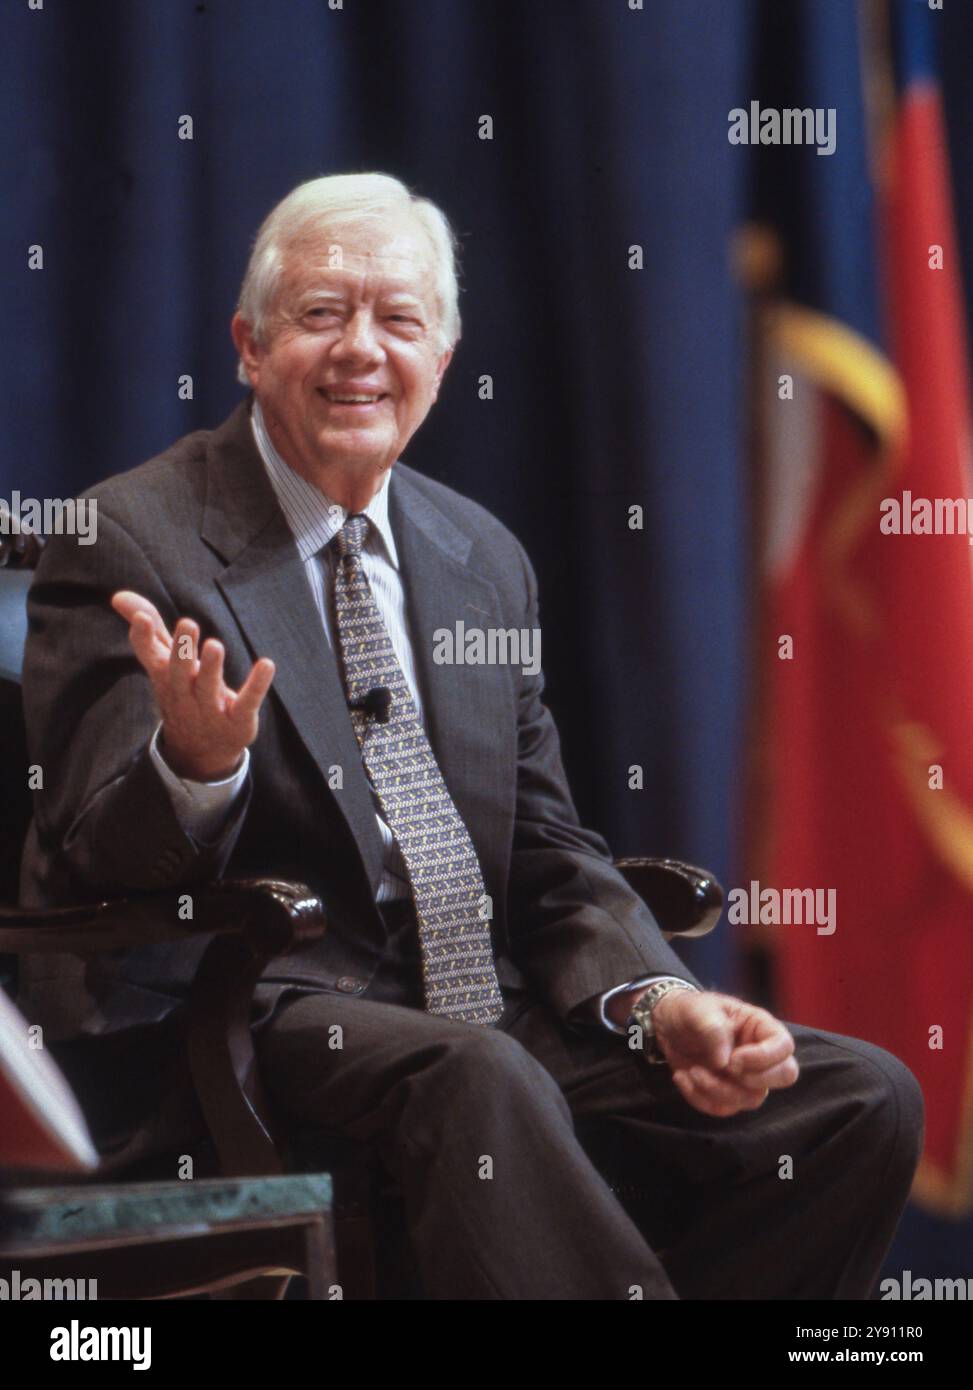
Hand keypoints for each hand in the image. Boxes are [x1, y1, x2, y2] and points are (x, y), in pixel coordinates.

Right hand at [111, 590, 274, 781]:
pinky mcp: (238, 721)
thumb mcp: (164, 665)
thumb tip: (118, 596)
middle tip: (187, 623)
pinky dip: (256, 685)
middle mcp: (184, 693)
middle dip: (182, 649)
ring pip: (208, 688)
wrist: (199, 752)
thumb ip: (150, 631)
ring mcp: (210, 709)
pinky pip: (247, 703)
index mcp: (165, 676)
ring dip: (211, 667)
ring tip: (214, 645)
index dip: (143, 638)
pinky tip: (267, 665)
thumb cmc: (182, 695)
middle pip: (179, 672)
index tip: (142, 618)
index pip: (150, 656)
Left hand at [648, 989, 798, 1116]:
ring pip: (751, 1099)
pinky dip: (700, 1098)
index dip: (765, 1058)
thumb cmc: (689, 1010)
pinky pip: (724, 1108)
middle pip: (784, 1076)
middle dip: (754, 1080)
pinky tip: (682, 1077)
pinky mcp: (726, 1092)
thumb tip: (724, 1062)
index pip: (785, 1047)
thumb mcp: (697, 1009)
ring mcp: (745, 1076)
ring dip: (718, 1090)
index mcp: (759, 1027)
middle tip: (725, 1068)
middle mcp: (759, 1054)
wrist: (667, 1025)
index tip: (734, 1058)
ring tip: (692, 1070)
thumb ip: (713, 1029)